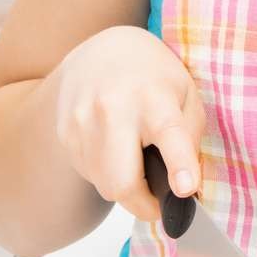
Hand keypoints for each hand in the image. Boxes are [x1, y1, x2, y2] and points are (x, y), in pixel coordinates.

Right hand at [53, 25, 205, 223]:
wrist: (101, 52)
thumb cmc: (152, 75)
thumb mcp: (186, 94)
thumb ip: (190, 137)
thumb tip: (186, 187)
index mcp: (154, 96)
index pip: (168, 132)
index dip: (179, 164)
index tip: (185, 189)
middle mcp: (114, 108)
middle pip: (122, 181)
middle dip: (143, 205)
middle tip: (157, 203)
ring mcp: (83, 121)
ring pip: (104, 185)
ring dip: (125, 188)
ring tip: (136, 160)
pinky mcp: (65, 133)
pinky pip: (89, 174)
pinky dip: (106, 173)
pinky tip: (115, 148)